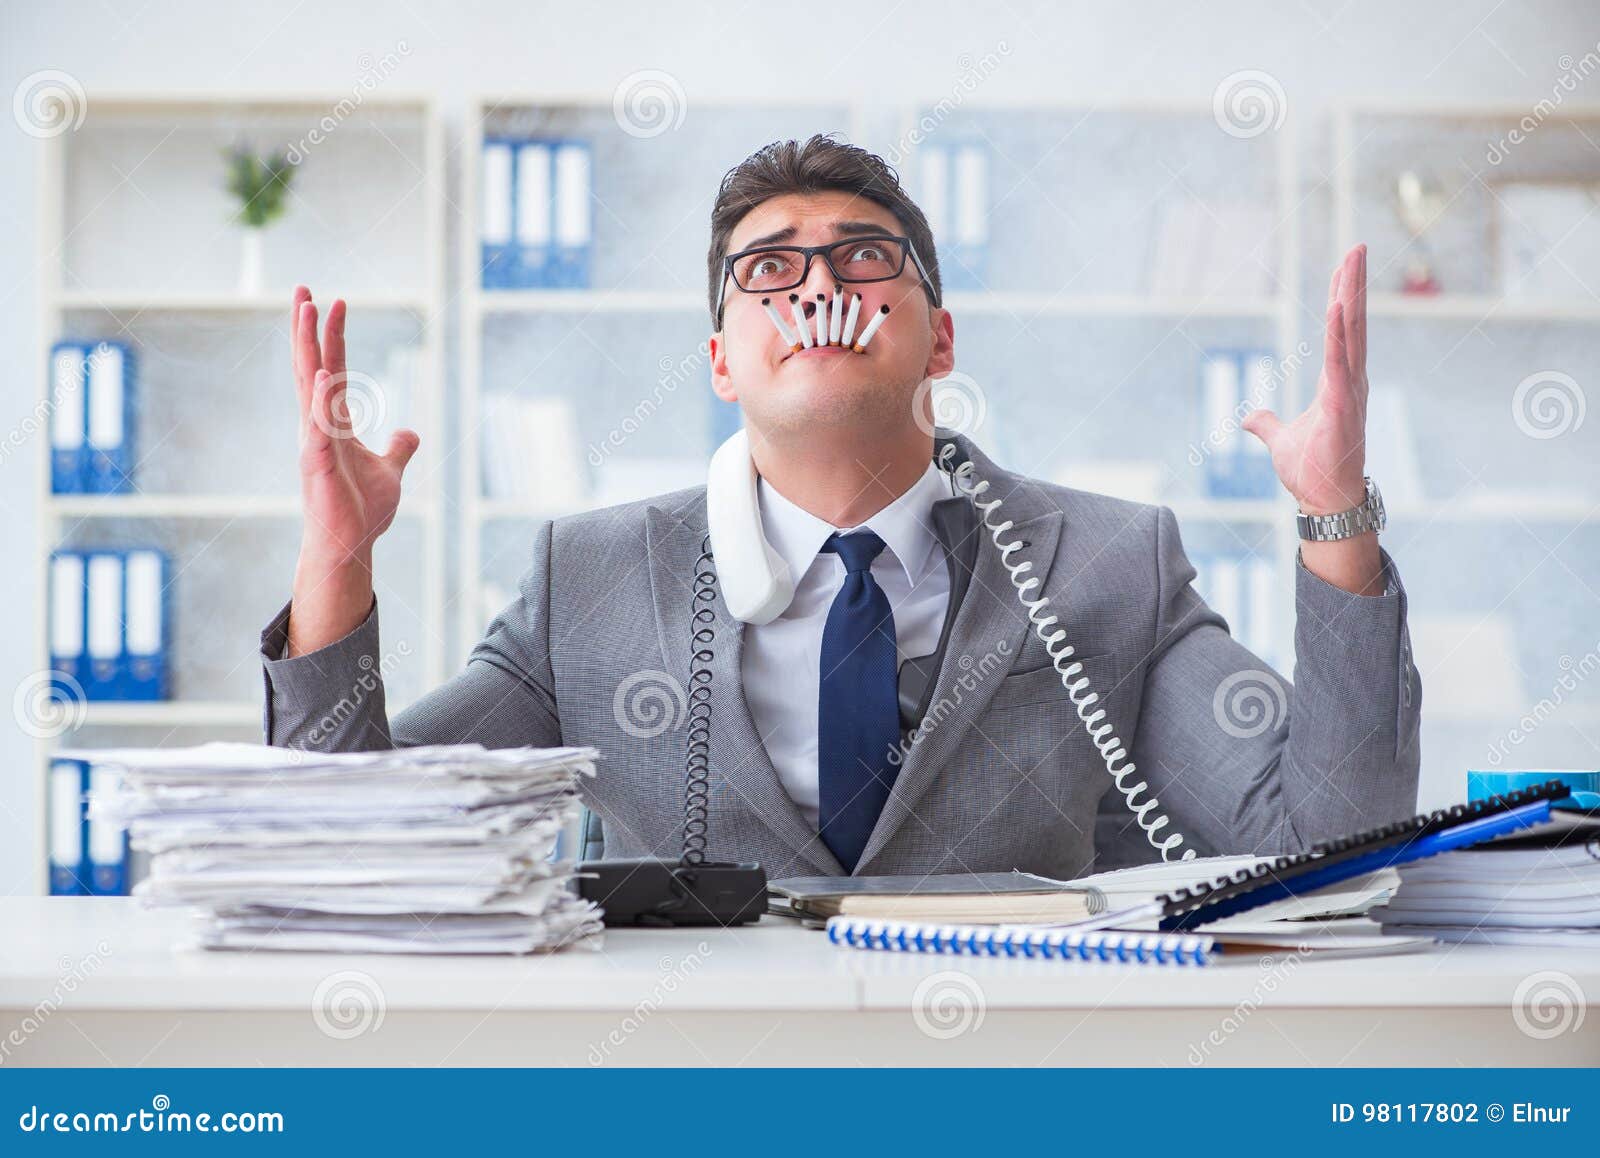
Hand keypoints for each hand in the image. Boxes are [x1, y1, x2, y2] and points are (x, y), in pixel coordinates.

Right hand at [291, 286, 419, 568]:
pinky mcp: (318, 464)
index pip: (332, 369)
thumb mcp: (390, 471)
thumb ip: (398, 448)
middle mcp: (317, 425)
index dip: (332, 336)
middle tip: (303, 289)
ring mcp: (314, 442)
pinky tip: (324, 374)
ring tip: (307, 310)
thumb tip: (409, 432)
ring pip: (309, 385)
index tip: (333, 302)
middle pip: (311, 366)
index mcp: (332, 422)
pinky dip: (322, 400)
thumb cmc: (362, 511)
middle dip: (306, 327)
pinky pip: (320, 426)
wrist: (350, 546)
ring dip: (308, 347)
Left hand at [1241, 244, 1368, 515]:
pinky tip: (1338, 307)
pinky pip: (1341, 364)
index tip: (1344, 267)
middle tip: (1357, 246)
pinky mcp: (1342, 405)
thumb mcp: (1280, 440)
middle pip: (1353, 322)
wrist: (1325, 501)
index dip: (1342, 298)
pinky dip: (1340, 336)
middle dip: (1354, 283)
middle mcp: (1349, 380)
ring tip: (1352, 261)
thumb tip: (1247, 417)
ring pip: (1353, 334)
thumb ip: (1265, 424)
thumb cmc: (1311, 471)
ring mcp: (1349, 391)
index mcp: (1337, 383)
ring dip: (1351, 296)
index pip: (1341, 331)